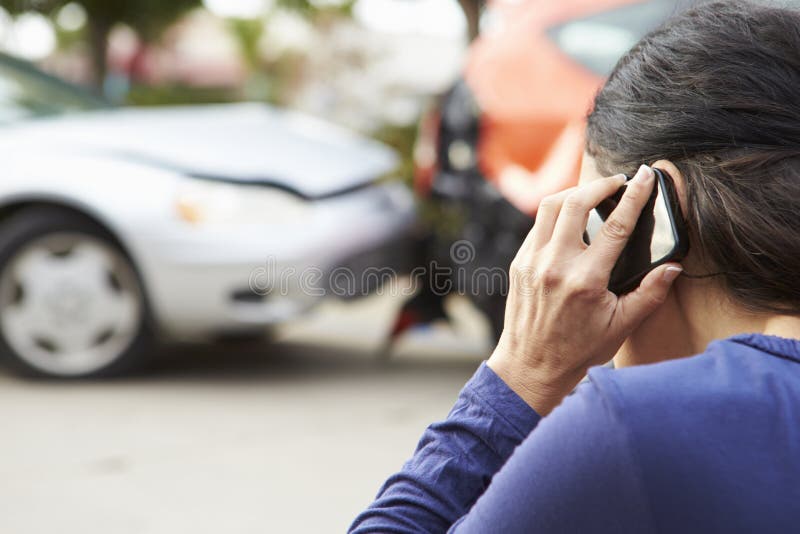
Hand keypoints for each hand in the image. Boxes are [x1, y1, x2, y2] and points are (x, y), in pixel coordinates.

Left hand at [488, 165, 682, 414]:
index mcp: (585, 280)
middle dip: (600, 185)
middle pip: (575, 203)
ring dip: (574, 193)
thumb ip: (649, 294)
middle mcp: (555, 265)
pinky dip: (556, 215)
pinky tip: (570, 219)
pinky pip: (537, 226)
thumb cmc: (578, 350)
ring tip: (594, 194)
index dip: (634, 196)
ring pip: (550, 207)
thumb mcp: (621, 326)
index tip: (644, 175)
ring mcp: (532, 262)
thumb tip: (673, 267)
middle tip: (618, 182)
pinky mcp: (519, 263)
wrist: (530, 366)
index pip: (615, 226)